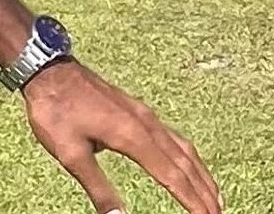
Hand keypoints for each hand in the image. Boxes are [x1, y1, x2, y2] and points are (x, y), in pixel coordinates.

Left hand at [22, 60, 221, 213]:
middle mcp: (149, 125)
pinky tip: (190, 165)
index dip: (191, 199)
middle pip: (186, 163)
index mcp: (134, 136)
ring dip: (202, 174)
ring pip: (185, 149)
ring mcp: (148, 117)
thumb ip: (98, 188)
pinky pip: (175, 139)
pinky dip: (189, 158)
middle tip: (218, 213)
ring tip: (214, 195)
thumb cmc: (58, 114)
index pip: (172, 175)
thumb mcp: (71, 156)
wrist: (54, 74)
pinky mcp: (142, 114)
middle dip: (204, 190)